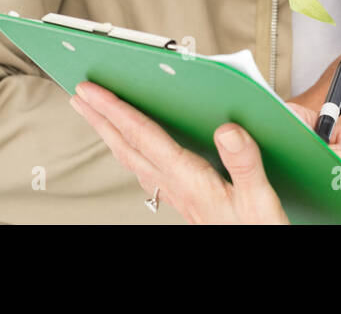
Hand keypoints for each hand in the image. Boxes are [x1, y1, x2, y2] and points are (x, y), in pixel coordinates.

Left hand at [70, 81, 340, 221]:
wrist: (257, 249)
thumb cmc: (258, 230)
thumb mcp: (260, 198)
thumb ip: (245, 162)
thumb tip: (227, 130)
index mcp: (191, 181)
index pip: (145, 138)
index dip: (116, 111)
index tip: (93, 92)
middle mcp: (178, 187)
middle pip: (129, 148)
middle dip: (102, 119)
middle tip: (80, 96)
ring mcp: (178, 195)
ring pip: (133, 160)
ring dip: (111, 135)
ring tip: (97, 116)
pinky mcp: (186, 200)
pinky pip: (147, 171)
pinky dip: (131, 152)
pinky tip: (132, 150)